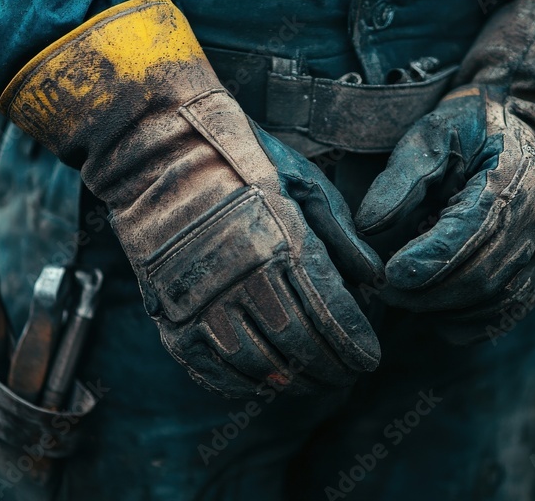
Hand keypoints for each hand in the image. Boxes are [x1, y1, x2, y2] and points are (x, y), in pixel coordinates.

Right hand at [0, 0, 380, 396]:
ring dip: (291, 382)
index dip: (354, 345)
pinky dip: (241, 384)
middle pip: (300, 347)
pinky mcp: (170, 312)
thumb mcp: (304, 184)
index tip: (369, 359)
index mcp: (284, 243)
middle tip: (345, 377)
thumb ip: (341, 238)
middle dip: (330, 369)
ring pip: (258, 364)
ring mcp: (203, 299)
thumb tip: (374, 282)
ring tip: (310, 382)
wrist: (160, 150)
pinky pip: (210, 367)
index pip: (331, 315)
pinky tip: (262, 383)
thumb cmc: (242, 161)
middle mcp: (245, 278)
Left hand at [355, 0, 534, 342]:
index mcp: (515, 176)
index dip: (429, 260)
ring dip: (444, 309)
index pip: (473, 231)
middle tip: (386, 292)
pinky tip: (436, 308)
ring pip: (496, 301)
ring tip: (407, 297)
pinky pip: (508, 311)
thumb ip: (398, 179)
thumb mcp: (428, 137)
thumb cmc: (465, 131)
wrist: (516, 130)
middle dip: (428, 292)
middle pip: (483, 275)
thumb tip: (367, 226)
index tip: (389, 275)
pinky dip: (468, 320)